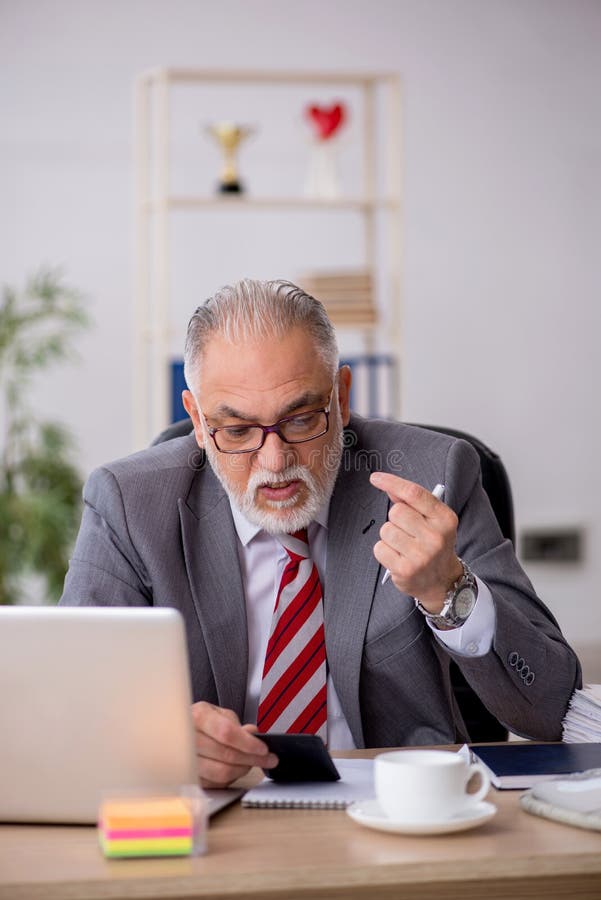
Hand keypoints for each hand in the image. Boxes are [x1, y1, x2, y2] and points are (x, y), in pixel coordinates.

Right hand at [191, 701, 277, 787]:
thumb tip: (252, 734)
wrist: (175, 730)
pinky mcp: (187, 777)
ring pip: (221, 772)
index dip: (248, 743)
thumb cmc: (199, 722)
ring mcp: (185, 760)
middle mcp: (188, 738)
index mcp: (197, 716)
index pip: (226, 732)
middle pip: (226, 754)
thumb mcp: (218, 713)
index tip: (263, 748)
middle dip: (252, 758)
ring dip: (242, 770)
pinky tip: (235, 769)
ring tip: (251, 763)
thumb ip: (235, 724)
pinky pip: (214, 784)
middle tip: (268, 758)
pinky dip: (229, 778)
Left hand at [369, 472, 462, 612]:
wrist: (442, 581)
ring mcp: (421, 555)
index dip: (392, 482)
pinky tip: (397, 556)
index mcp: (445, 519)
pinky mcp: (405, 570)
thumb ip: (412, 502)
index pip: (414, 493)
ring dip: (389, 536)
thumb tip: (388, 486)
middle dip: (395, 518)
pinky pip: (379, 548)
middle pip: (396, 512)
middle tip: (406, 530)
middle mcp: (436, 537)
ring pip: (386, 530)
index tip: (375, 478)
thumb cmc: (433, 544)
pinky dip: (384, 551)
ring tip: (403, 546)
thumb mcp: (432, 520)